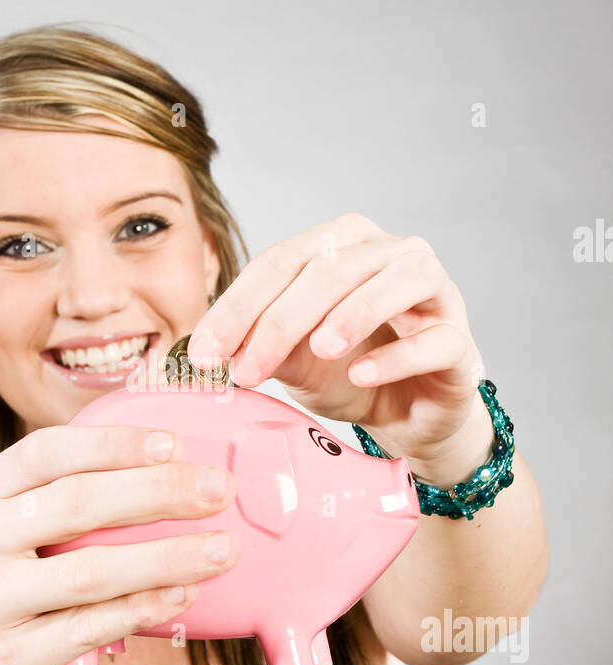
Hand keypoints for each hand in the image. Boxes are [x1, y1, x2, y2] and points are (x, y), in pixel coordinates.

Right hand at [0, 426, 238, 664]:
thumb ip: (36, 504)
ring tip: (221, 549)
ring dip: (167, 557)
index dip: (116, 443)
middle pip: (80, 502)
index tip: (173, 441)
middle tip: (218, 489)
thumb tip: (141, 480)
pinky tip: (181, 598)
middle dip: (160, 491)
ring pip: (92, 570)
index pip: (49, 451)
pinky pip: (87, 627)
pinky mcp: (3, 658)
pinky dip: (141, 610)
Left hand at [186, 213, 492, 480]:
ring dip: (351, 314)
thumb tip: (211, 350)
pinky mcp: (459, 339)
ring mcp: (434, 292)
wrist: (409, 419)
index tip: (205, 352)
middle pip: (331, 268)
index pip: (281, 261)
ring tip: (317, 350)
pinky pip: (433, 339)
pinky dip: (395, 356)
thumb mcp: (293, 361)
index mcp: (343, 245)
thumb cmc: (351, 376)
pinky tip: (363, 374)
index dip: (238, 306)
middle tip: (244, 370)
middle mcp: (391, 253)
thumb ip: (259, 345)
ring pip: (393, 283)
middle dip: (278, 321)